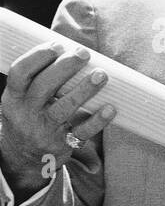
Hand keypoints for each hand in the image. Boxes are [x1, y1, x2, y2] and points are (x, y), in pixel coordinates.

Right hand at [0, 43, 114, 197]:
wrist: (22, 160)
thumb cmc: (27, 119)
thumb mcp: (20, 101)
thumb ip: (36, 81)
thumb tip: (66, 51)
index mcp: (13, 98)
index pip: (20, 73)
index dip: (38, 56)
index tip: (57, 45)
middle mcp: (27, 113)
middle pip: (44, 86)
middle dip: (65, 67)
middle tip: (83, 53)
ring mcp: (45, 130)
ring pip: (65, 108)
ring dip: (85, 89)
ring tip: (101, 74)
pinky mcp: (63, 144)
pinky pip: (83, 132)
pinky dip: (98, 120)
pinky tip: (110, 108)